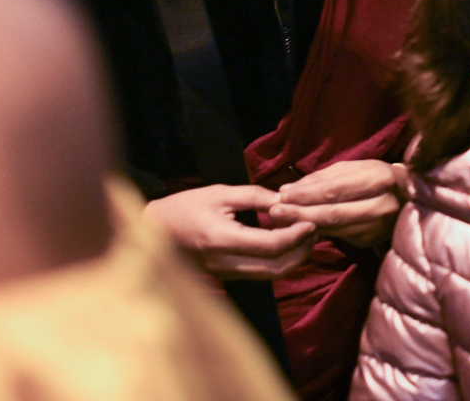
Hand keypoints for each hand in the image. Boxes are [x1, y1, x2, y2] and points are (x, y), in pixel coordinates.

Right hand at [144, 184, 315, 280]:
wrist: (154, 232)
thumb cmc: (184, 207)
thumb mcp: (219, 193)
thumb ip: (253, 196)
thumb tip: (284, 199)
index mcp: (222, 239)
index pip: (270, 246)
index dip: (296, 236)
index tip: (311, 222)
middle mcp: (225, 263)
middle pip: (276, 268)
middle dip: (301, 251)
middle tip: (315, 230)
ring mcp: (225, 273)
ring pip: (270, 276)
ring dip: (293, 259)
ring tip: (305, 237)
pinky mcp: (227, 276)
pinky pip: (260, 274)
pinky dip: (279, 262)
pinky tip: (286, 243)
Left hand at [267, 160, 407, 247]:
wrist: (411, 196)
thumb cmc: (377, 176)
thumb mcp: (355, 167)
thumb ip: (323, 178)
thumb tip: (289, 190)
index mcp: (379, 179)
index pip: (335, 190)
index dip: (306, 194)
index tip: (281, 195)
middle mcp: (382, 204)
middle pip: (333, 213)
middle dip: (300, 214)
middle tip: (274, 213)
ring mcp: (378, 226)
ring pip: (335, 228)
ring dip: (304, 225)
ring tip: (280, 221)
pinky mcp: (371, 240)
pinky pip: (339, 236)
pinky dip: (317, 232)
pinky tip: (300, 228)